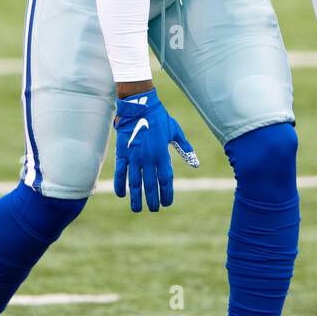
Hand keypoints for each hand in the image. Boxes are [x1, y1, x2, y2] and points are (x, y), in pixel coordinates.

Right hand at [113, 88, 197, 212]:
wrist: (139, 106)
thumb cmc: (159, 118)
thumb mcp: (175, 131)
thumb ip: (185, 148)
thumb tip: (196, 164)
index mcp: (162, 154)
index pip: (165, 180)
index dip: (166, 194)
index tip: (167, 203)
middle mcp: (149, 158)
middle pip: (151, 185)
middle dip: (152, 200)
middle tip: (153, 209)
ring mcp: (134, 157)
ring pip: (135, 182)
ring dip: (136, 197)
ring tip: (137, 209)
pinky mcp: (122, 153)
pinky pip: (120, 173)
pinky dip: (120, 185)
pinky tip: (122, 195)